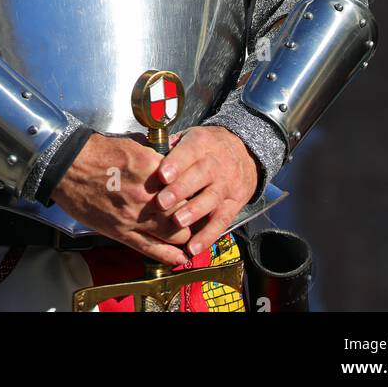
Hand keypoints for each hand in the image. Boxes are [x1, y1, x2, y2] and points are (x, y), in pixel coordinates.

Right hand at [52, 133, 192, 266]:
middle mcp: (147, 196)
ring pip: (175, 233)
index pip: (186, 184)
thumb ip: (154, 156)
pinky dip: (170, 256)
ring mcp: (135, 217)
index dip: (193, 188)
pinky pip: (152, 250)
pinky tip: (180, 258)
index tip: (195, 190)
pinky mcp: (122, 233)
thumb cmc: (96, 152)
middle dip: (193, 213)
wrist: (68, 167)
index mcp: (152, 169)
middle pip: (185, 211)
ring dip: (184, 234)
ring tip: (189, 233)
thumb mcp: (132, 145)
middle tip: (195, 213)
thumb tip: (169, 161)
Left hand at [153, 126, 258, 254]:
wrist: (244, 153)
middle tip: (162, 202)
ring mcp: (227, 185)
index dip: (176, 164)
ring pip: (211, 198)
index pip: (189, 152)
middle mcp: (216, 163)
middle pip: (200, 175)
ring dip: (194, 212)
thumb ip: (168, 147)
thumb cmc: (205, 148)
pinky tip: (194, 248)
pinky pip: (222, 221)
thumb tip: (143, 157)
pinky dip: (208, 236)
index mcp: (201, 144)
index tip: (162, 175)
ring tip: (178, 222)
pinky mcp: (234, 204)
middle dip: (180, 190)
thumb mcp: (190, 138)